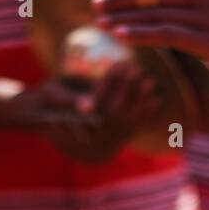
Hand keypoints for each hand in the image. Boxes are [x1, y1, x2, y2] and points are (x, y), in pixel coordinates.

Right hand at [25, 64, 160, 163]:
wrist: (53, 121)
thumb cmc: (50, 101)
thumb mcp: (55, 96)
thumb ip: (71, 101)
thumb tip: (89, 106)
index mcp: (77, 130)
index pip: (97, 109)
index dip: (111, 86)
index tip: (121, 64)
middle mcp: (92, 143)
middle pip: (115, 116)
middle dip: (128, 92)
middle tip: (139, 70)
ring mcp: (106, 145)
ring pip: (127, 124)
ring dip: (140, 102)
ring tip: (150, 80)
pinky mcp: (117, 143)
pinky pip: (135, 131)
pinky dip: (147, 116)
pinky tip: (158, 100)